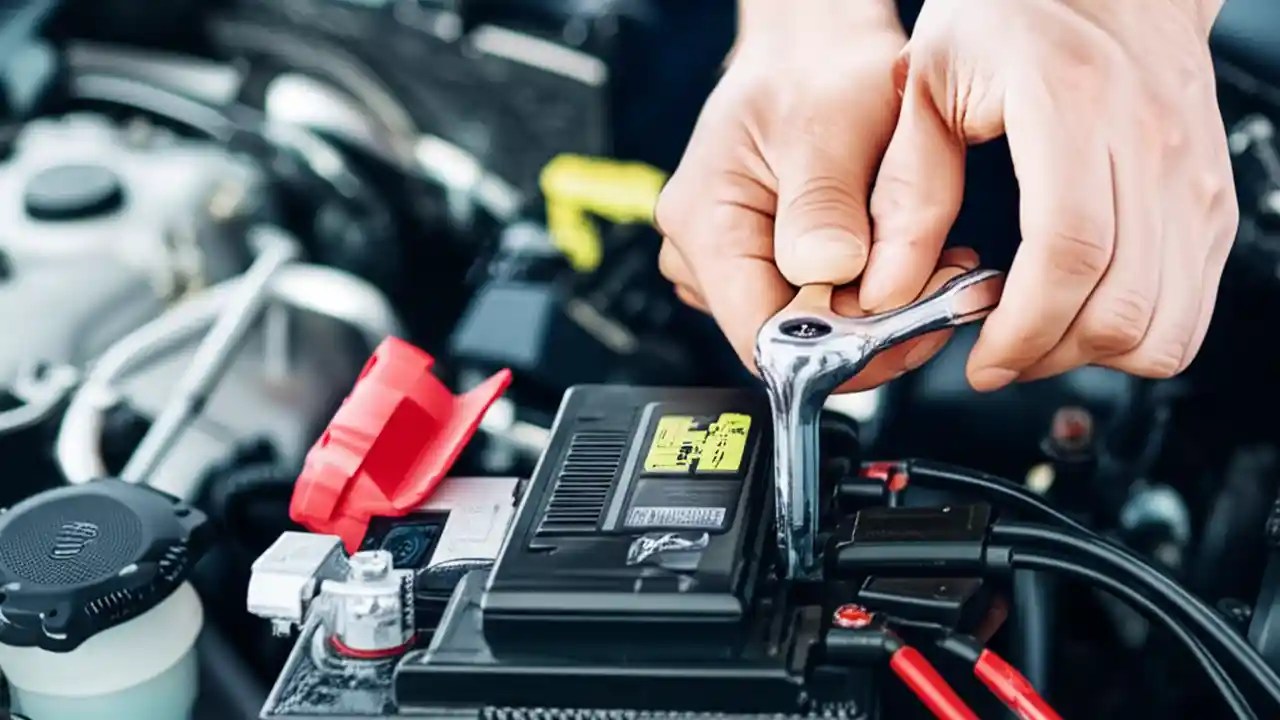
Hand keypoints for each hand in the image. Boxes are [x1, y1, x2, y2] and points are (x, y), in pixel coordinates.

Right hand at [655, 0, 974, 390]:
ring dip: (871, 308)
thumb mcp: (828, 129)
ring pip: (805, 324)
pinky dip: (861, 289)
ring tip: (922, 261)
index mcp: (705, 224)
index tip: (910, 329)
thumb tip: (831, 278)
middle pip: (786, 338)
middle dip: (868, 326)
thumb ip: (823, 209)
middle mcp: (701, 250)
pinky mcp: (756, 256)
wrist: (815, 41)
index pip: (763, 337)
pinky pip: (809, 300)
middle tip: (939, 286)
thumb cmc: (815, 67)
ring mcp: (726, 256)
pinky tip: (891, 255)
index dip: (839, 350)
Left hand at [860, 0, 1238, 390]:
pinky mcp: (1212, 199)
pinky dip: (1139, 331)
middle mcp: (1152, 143)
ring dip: (1097, 354)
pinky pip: (1193, 301)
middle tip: (999, 356)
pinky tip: (1082, 313)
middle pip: (1124, 304)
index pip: (1068, 252)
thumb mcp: (930, 83)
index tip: (983, 360)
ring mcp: (1193, 175)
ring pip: (1170, 320)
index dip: (1024, 328)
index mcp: (1075, 106)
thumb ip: (908, 190)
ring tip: (1038, 339)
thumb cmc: (1013, 12)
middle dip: (1052, 355)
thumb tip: (891, 288)